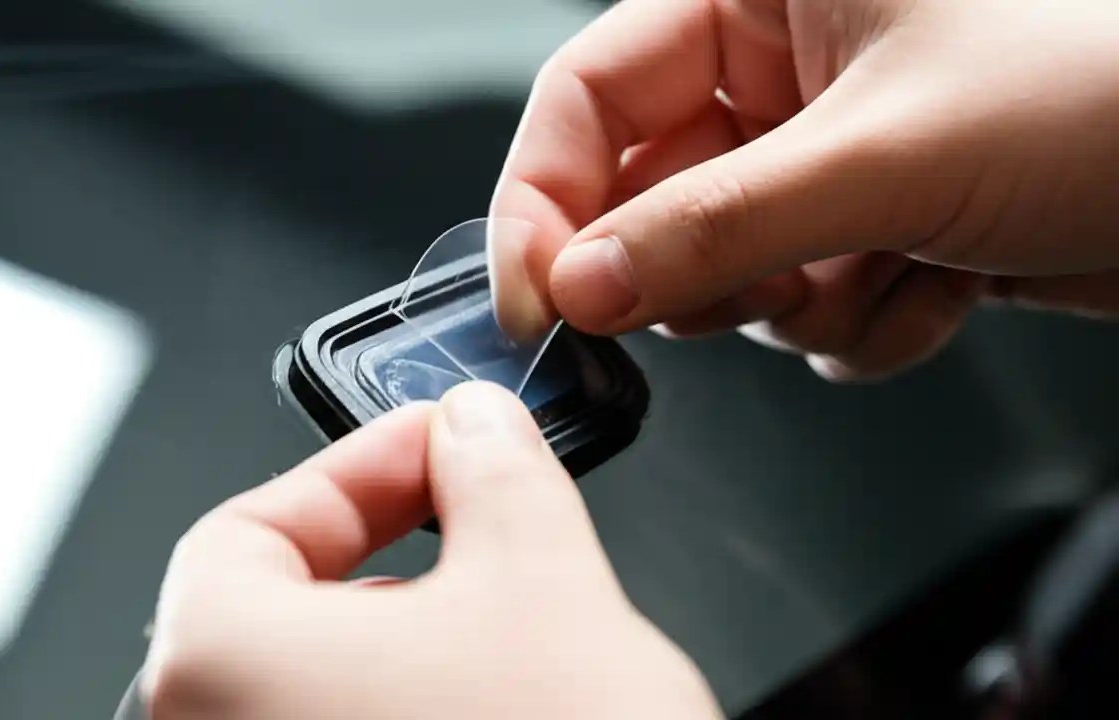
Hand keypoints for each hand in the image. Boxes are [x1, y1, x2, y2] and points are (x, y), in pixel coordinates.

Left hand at [141, 382, 720, 719]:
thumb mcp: (545, 583)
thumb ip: (497, 471)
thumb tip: (475, 426)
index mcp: (217, 669)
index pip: (249, 525)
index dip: (357, 469)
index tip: (441, 448)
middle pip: (287, 612)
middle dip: (401, 559)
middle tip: (491, 530)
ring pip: (328, 695)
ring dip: (421, 646)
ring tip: (518, 644)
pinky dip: (419, 717)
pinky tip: (505, 717)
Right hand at [490, 0, 1118, 380]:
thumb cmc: (1107, 96)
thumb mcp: (884, 155)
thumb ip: (713, 224)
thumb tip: (582, 282)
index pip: (591, 94)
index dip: (547, 200)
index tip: (542, 298)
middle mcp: (783, 73)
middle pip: (647, 195)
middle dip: (700, 268)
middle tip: (747, 289)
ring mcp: (823, 158)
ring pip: (723, 270)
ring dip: (794, 302)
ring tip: (881, 271)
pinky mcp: (868, 230)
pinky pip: (799, 310)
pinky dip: (856, 324)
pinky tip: (936, 287)